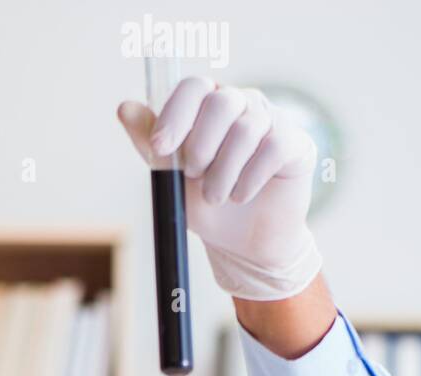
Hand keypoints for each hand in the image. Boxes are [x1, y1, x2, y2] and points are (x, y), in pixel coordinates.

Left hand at [117, 77, 321, 300]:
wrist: (242, 243)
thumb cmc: (207, 205)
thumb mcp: (171, 177)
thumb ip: (151, 144)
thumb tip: (124, 107)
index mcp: (210, 107)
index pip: (194, 87)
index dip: (175, 114)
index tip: (161, 148)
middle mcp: (244, 105)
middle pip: (222, 102)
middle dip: (200, 146)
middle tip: (194, 177)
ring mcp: (273, 121)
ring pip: (246, 129)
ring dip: (222, 173)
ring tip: (216, 197)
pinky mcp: (296, 144)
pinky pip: (273, 148)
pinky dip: (249, 180)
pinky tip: (241, 196)